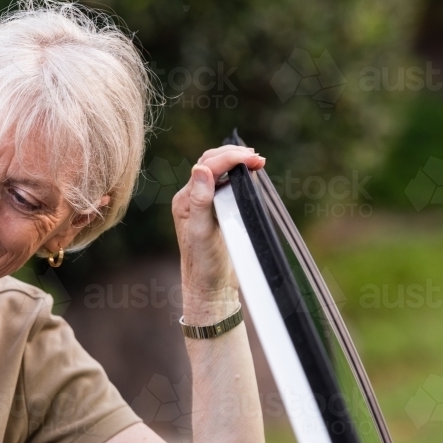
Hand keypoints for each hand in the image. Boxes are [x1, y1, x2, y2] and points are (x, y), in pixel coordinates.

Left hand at [172, 145, 264, 325]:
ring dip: (236, 162)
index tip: (253, 159)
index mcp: (185, 201)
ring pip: (218, 171)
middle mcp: (192, 199)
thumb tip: (201, 169)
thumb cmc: (204, 264)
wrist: (211, 287)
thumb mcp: (202, 232)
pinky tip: (250, 176)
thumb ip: (200, 201)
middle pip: (211, 163)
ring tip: (256, 162)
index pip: (207, 167)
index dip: (230, 158)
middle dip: (233, 155)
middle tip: (257, 158)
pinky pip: (227, 185)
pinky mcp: (217, 211)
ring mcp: (205, 204)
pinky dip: (239, 175)